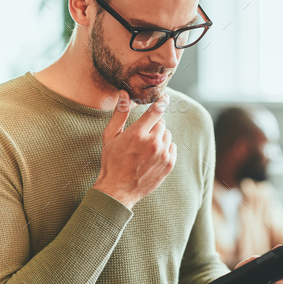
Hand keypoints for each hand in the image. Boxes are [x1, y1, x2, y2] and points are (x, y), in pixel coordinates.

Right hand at [92, 90, 175, 208]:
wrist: (118, 190)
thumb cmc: (111, 161)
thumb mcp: (110, 136)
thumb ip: (119, 114)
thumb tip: (124, 93)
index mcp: (137, 134)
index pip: (156, 111)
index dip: (161, 102)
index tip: (165, 98)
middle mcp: (153, 143)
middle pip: (161, 124)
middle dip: (153, 127)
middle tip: (141, 137)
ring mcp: (163, 154)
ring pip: (167, 135)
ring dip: (159, 138)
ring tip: (146, 149)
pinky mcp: (169, 164)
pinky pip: (172, 147)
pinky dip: (165, 149)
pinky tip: (153, 156)